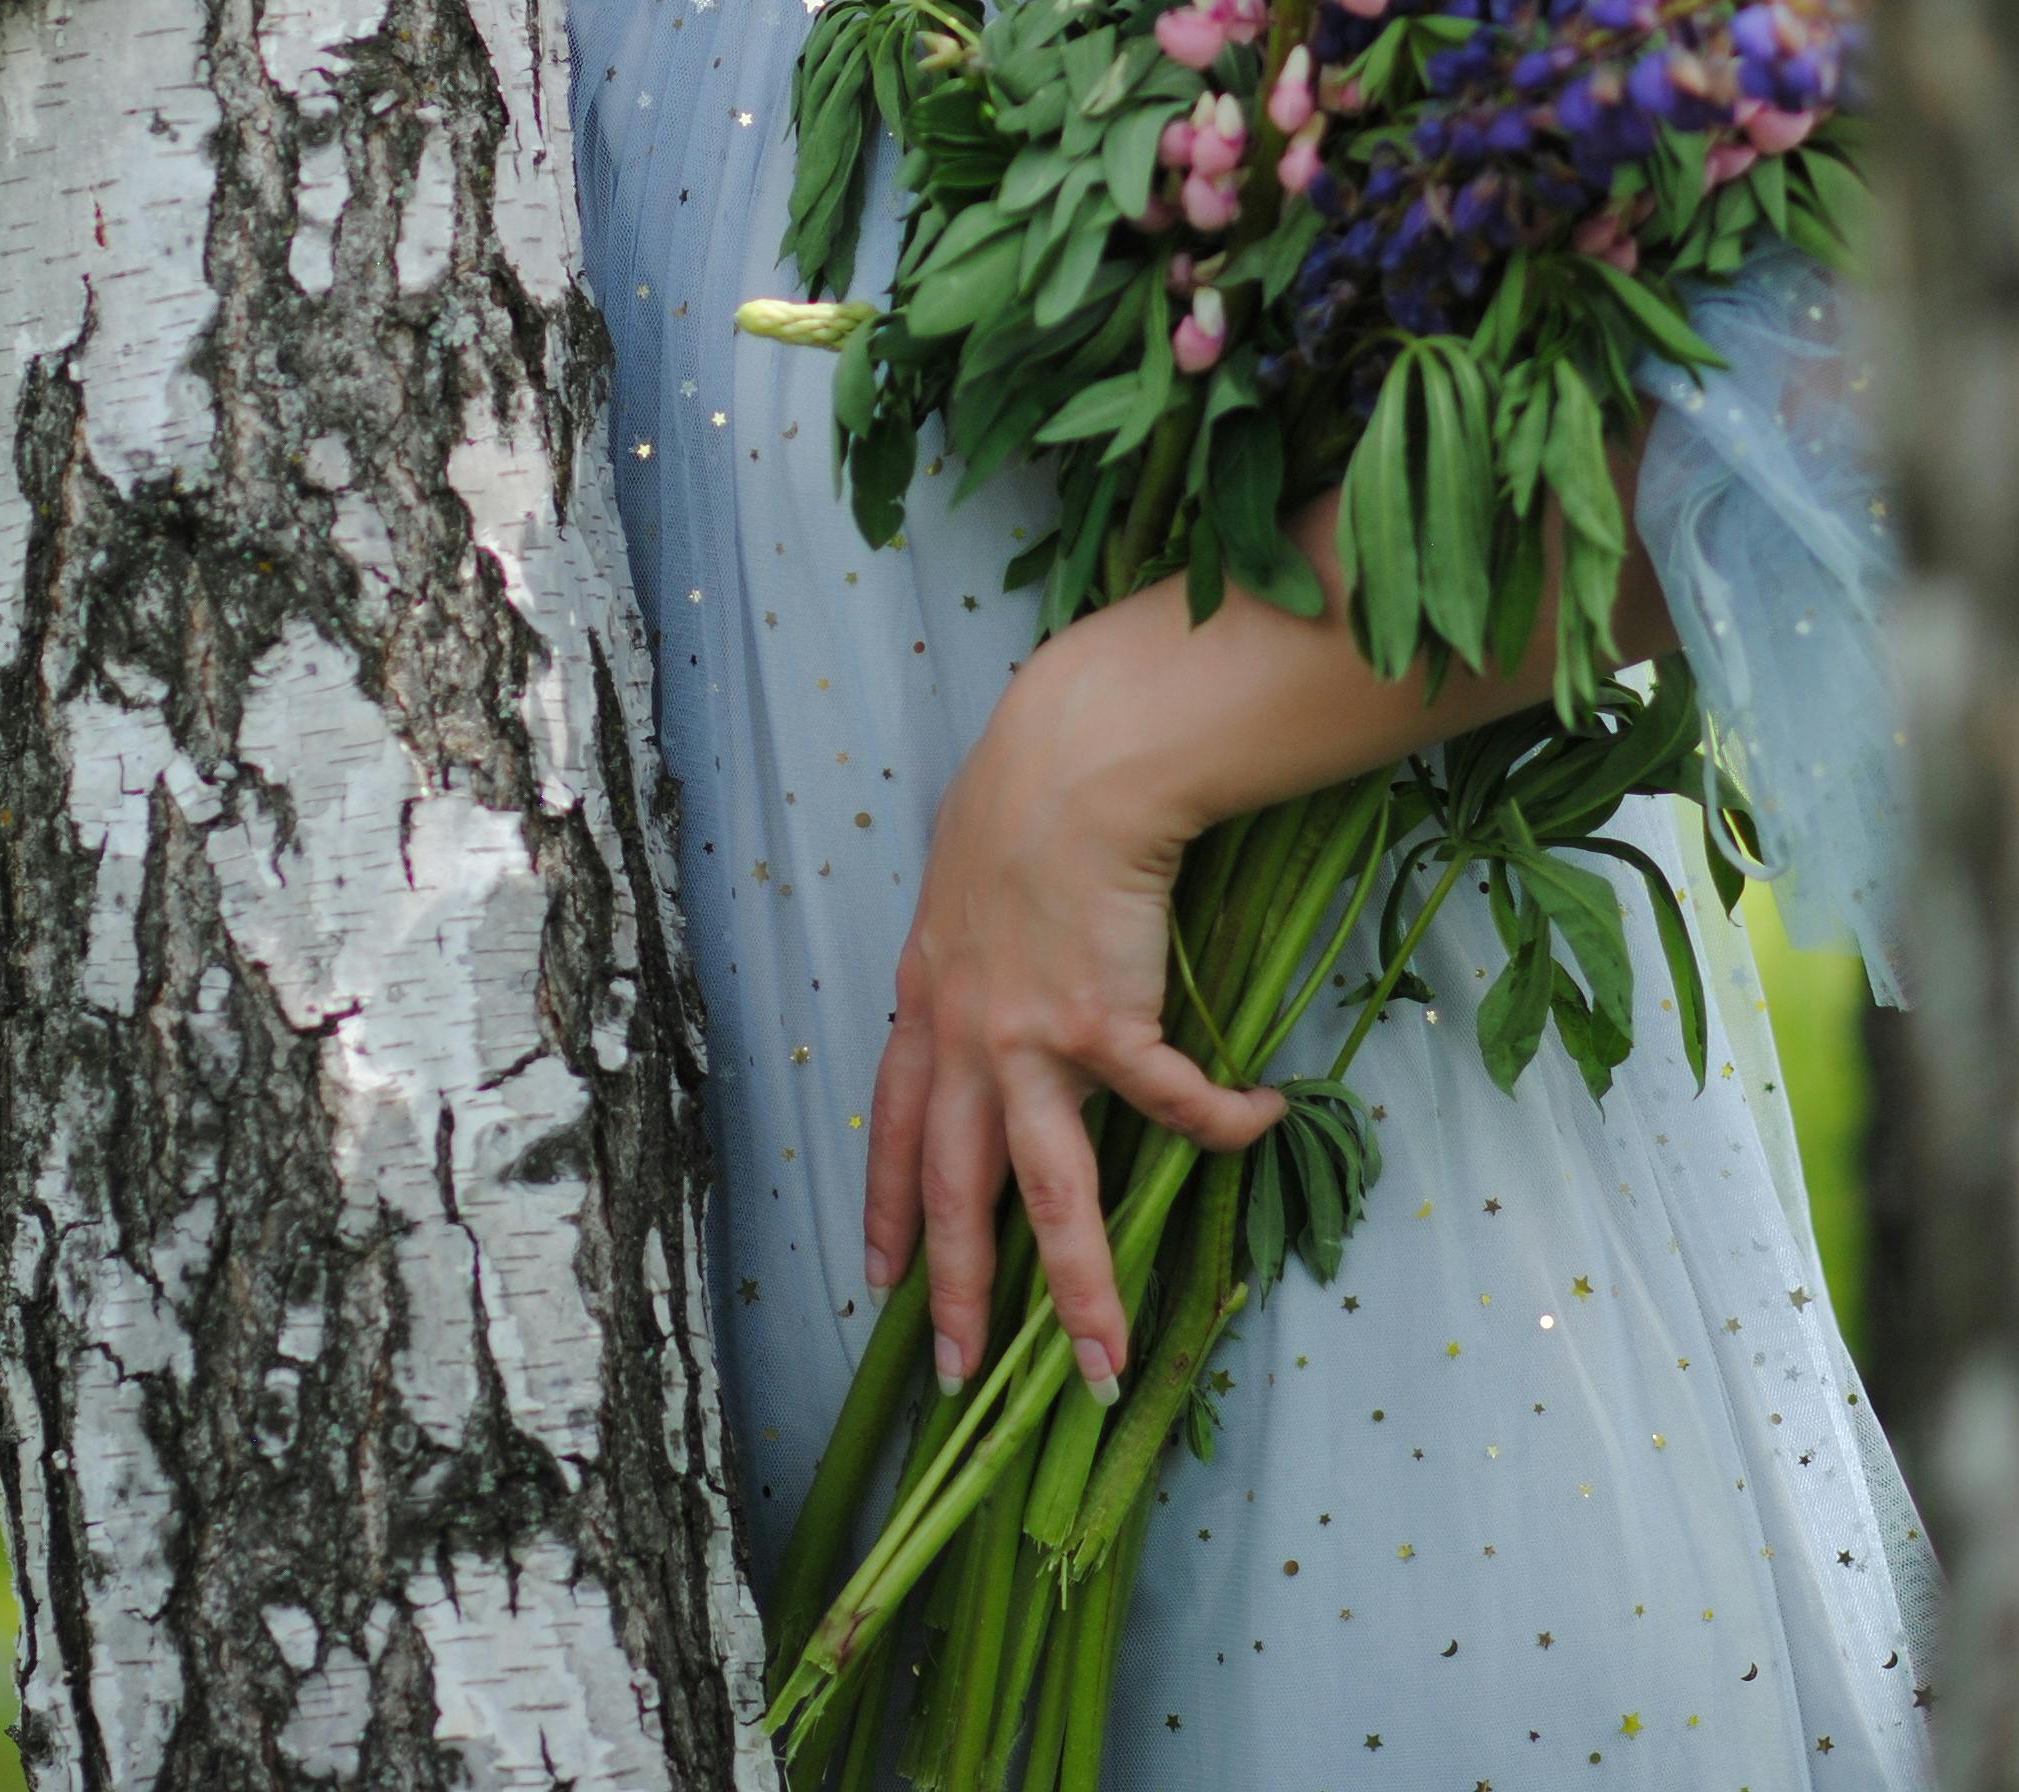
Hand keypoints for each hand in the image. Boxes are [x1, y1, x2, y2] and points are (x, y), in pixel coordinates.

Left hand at [863, 589, 1282, 1404]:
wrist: (1073, 763)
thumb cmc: (1024, 797)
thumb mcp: (961, 883)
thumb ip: (965, 946)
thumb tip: (985, 975)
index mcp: (925, 999)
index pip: (891, 1126)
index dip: (886, 1208)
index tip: (879, 1281)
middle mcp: (965, 1034)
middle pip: (955, 1189)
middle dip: (959, 1294)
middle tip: (956, 1380)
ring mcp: (1032, 1038)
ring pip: (1052, 1192)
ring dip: (1081, 1284)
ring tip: (1101, 1362)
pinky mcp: (1107, 1024)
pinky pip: (1175, 1103)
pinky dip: (1224, 1118)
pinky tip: (1263, 1116)